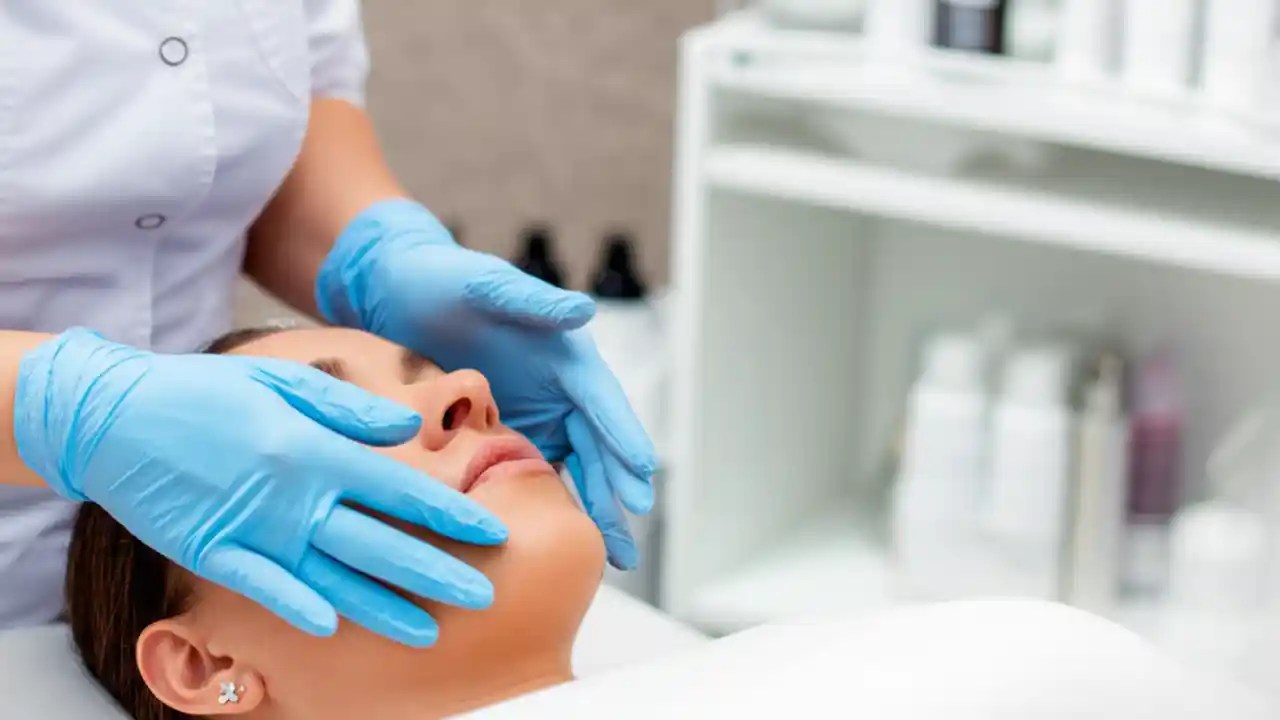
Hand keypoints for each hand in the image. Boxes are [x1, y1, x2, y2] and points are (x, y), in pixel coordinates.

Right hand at [15, 329, 506, 646]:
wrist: (112, 414)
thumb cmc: (205, 392)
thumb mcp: (282, 382)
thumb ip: (349, 410)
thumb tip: (410, 430)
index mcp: (315, 448)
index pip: (400, 489)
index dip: (450, 514)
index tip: (491, 532)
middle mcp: (292, 494)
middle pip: (379, 543)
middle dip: (436, 572)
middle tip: (485, 596)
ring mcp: (250, 528)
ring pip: (331, 577)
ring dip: (383, 608)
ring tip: (430, 632)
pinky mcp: (210, 552)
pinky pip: (264, 588)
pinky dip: (298, 607)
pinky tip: (335, 629)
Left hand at [316, 200, 656, 568]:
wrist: (393, 289)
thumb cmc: (440, 279)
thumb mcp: (483, 284)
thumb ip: (532, 300)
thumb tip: (584, 309)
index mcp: (563, 355)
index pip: (603, 402)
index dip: (623, 439)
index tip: (642, 478)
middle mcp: (559, 388)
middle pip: (598, 446)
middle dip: (615, 493)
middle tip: (628, 542)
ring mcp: (534, 413)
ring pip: (574, 467)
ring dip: (593, 509)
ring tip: (612, 557)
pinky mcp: (504, 432)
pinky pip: (532, 473)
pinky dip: (549, 505)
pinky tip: (558, 538)